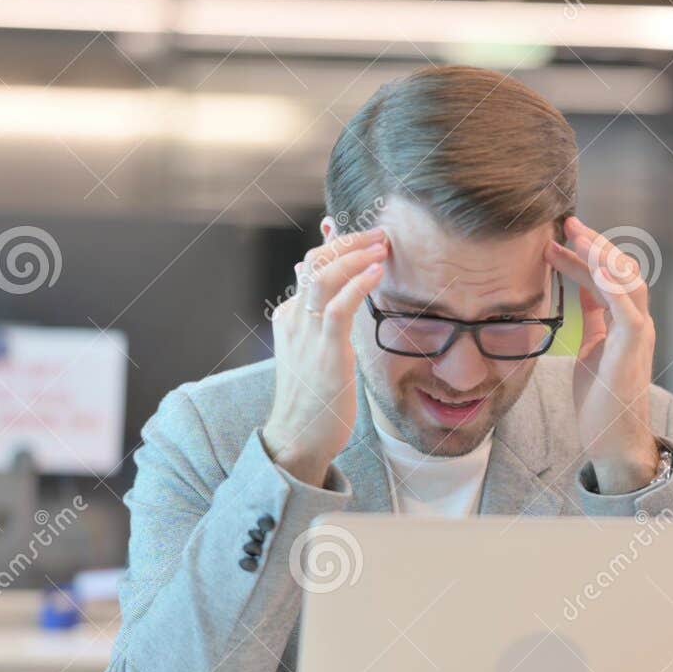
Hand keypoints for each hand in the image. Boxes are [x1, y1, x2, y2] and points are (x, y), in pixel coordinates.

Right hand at [263, 227, 386, 485]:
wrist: (299, 437)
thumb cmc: (312, 399)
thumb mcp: (312, 351)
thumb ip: (316, 319)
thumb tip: (312, 287)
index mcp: (290, 316)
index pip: (310, 266)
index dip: (336, 244)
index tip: (362, 233)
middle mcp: (294, 318)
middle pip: (315, 262)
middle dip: (348, 241)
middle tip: (379, 233)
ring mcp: (307, 333)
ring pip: (324, 276)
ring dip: (355, 254)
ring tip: (382, 245)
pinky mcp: (325, 351)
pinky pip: (338, 307)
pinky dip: (357, 284)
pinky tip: (377, 272)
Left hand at [545, 216, 659, 493]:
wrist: (614, 442)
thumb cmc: (602, 400)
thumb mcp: (591, 348)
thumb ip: (591, 317)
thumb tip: (579, 286)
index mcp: (624, 322)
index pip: (608, 276)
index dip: (585, 254)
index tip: (558, 236)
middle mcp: (636, 323)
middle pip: (622, 270)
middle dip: (595, 244)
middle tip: (566, 222)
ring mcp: (638, 336)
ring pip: (628, 282)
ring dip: (602, 255)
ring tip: (576, 235)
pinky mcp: (632, 352)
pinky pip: (628, 311)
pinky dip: (614, 286)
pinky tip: (595, 267)